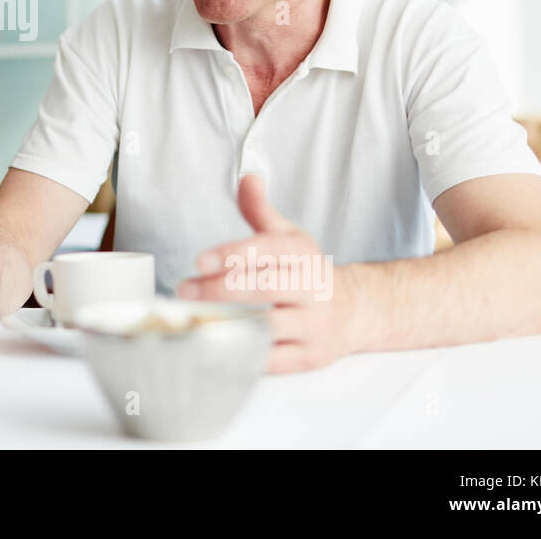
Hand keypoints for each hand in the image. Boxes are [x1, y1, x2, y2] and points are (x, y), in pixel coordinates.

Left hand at [176, 174, 357, 372]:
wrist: (354, 311)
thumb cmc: (307, 272)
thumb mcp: (288, 237)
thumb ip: (261, 211)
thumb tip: (247, 178)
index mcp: (304, 256)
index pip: (268, 251)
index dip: (233, 254)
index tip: (200, 261)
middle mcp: (313, 289)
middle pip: (264, 289)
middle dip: (220, 289)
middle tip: (186, 289)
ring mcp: (314, 325)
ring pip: (268, 326)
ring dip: (228, 323)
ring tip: (195, 318)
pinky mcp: (310, 357)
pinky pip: (273, 360)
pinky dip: (244, 354)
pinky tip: (217, 344)